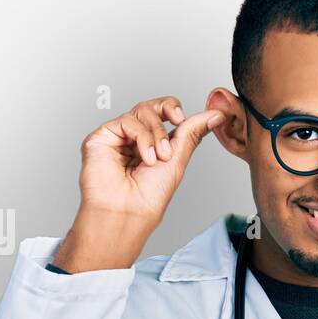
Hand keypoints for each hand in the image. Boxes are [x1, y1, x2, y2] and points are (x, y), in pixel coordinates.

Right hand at [55, 96, 223, 271]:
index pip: (162, 112)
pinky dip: (142, 137)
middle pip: (151, 107)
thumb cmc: (150, 195)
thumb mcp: (178, 157)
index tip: (182, 118)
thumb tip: (216, 114)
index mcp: (152, 142)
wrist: (130, 210)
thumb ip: (193, 131)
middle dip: (166, 116)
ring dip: (156, 133)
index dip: (172, 107)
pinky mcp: (101, 137)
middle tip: (173, 135)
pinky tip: (145, 157)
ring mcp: (117, 137)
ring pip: (140, 111)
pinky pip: (126, 121)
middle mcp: (133, 138)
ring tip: (158, 157)